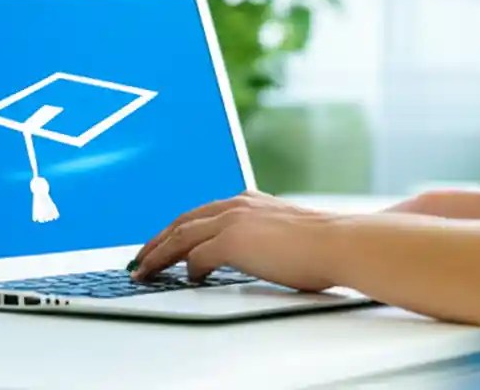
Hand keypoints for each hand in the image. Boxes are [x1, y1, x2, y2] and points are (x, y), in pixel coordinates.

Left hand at [130, 191, 340, 291]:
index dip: (178, 229)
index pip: (201, 213)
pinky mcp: (232, 240)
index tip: (164, 243)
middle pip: (181, 221)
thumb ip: (265, 236)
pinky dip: (186, 268)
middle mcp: (237, 204)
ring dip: (158, 255)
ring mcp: (232, 220)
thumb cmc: (324, 244)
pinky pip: (195, 257)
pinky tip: (185, 279)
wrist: (339, 242)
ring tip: (144, 271)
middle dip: (157, 241)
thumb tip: (259, 253)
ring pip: (180, 236)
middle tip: (140, 259)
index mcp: (249, 200)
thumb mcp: (286, 232)